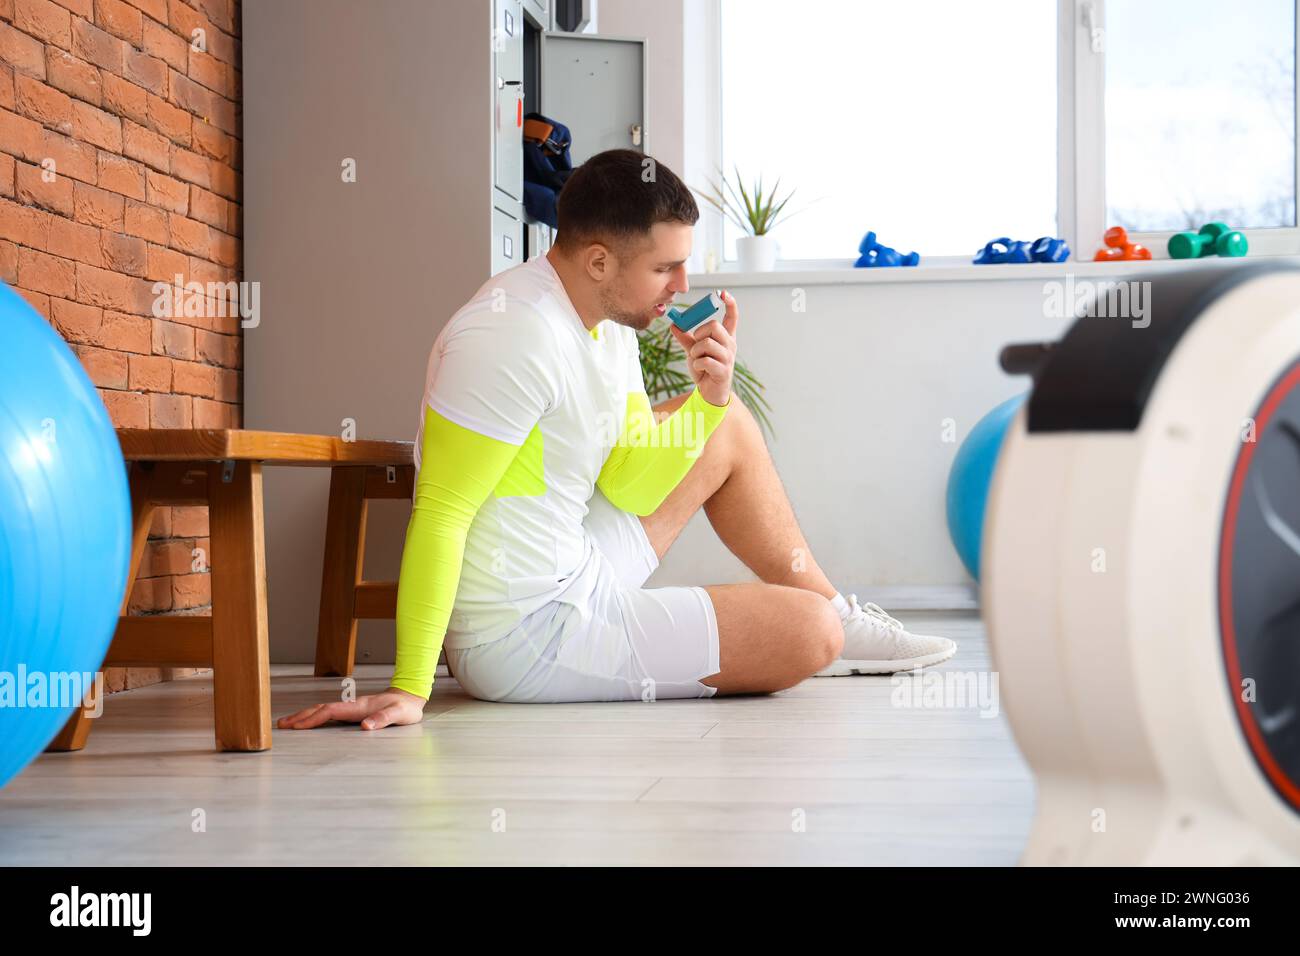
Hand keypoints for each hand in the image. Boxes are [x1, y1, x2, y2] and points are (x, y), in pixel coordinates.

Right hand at [277, 687, 426, 730]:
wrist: (410, 697)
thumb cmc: (405, 708)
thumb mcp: (398, 715)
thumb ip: (383, 720)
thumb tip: (365, 727)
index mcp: (359, 707)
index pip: (331, 712)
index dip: (313, 719)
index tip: (297, 726)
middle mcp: (352, 706)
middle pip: (321, 709)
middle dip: (301, 717)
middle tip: (281, 724)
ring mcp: (351, 708)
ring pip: (323, 710)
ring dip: (305, 716)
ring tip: (288, 723)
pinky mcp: (353, 712)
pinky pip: (329, 714)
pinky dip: (315, 717)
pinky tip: (310, 722)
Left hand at [668, 289, 737, 406]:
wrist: (709, 393)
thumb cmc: (704, 370)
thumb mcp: (693, 351)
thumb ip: (685, 338)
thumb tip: (673, 324)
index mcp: (726, 338)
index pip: (732, 318)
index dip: (730, 304)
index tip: (723, 293)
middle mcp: (730, 346)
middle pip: (715, 326)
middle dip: (700, 333)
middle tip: (696, 344)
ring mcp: (729, 358)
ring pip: (708, 343)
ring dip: (696, 352)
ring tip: (697, 360)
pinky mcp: (723, 371)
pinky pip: (705, 360)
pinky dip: (697, 364)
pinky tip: (700, 370)